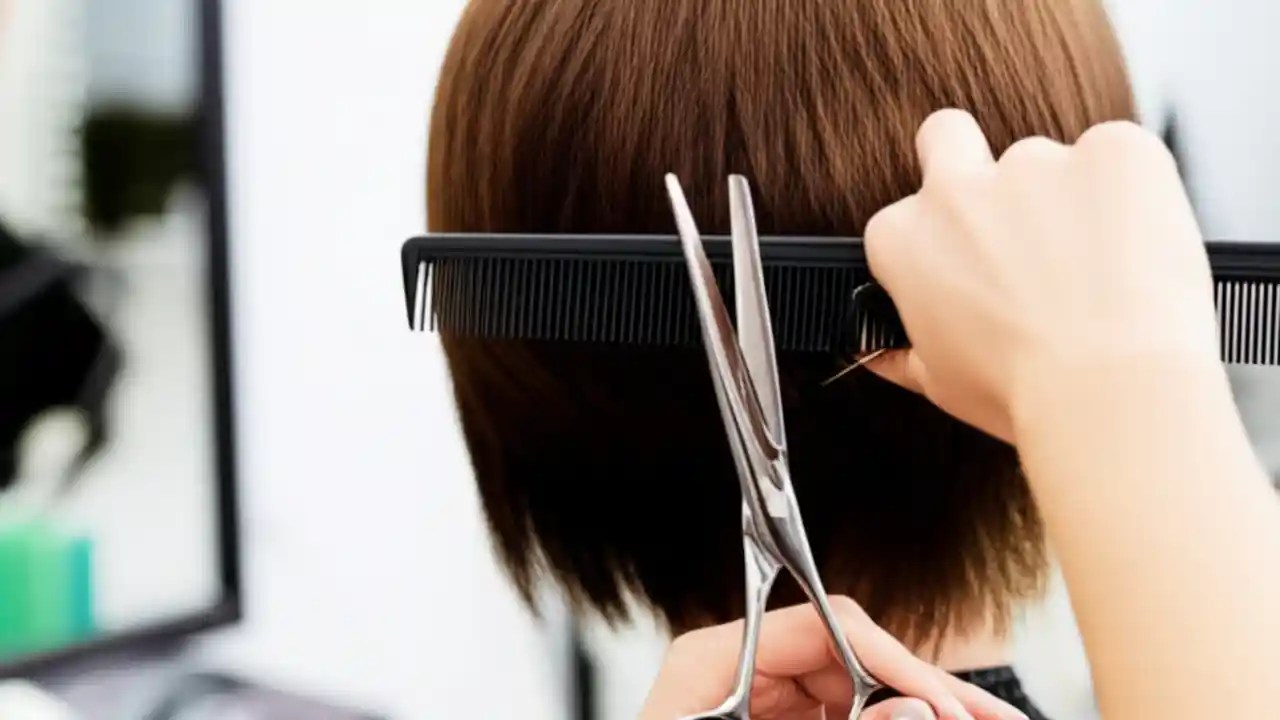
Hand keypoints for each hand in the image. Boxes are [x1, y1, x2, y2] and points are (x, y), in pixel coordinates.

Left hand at [639, 598, 1027, 719]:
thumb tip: (917, 711)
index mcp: (717, 657)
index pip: (828, 627)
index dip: (898, 663)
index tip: (946, 705)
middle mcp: (743, 668)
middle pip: (854, 658)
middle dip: (927, 690)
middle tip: (993, 717)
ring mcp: (762, 701)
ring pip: (860, 691)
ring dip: (922, 707)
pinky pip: (843, 715)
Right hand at [863, 109, 1217, 440]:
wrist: (1114, 392)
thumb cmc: (1024, 394)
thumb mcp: (939, 382)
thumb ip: (901, 350)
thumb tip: (878, 350)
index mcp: (906, 238)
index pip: (907, 216)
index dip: (938, 242)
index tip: (967, 270)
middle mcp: (959, 188)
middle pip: (947, 135)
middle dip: (967, 159)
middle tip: (1009, 216)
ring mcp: (1037, 161)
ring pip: (1050, 162)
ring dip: (1068, 199)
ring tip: (1100, 269)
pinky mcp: (1113, 150)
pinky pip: (1120, 154)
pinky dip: (1131, 192)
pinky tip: (1137, 247)